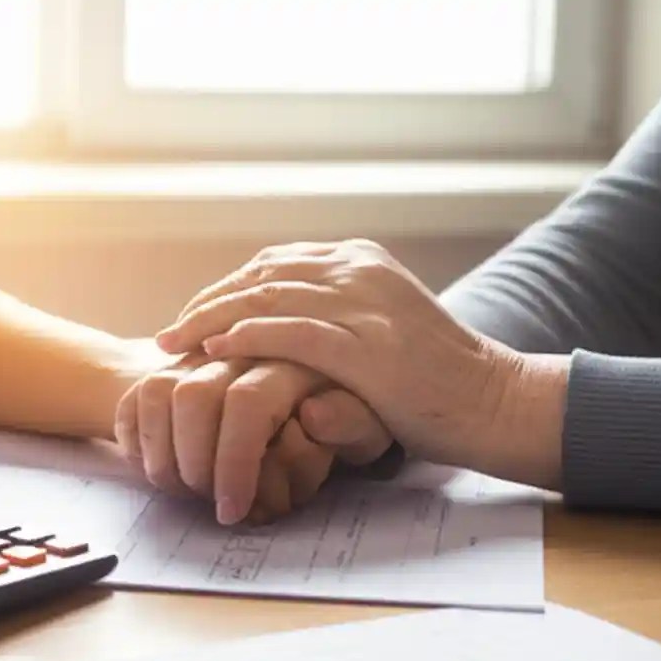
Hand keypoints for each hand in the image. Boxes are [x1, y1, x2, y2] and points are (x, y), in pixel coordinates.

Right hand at [114, 354, 391, 523]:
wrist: (332, 368)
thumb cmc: (351, 410)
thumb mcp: (370, 424)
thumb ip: (352, 425)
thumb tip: (314, 417)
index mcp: (297, 356)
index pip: (248, 403)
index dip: (235, 462)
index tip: (233, 510)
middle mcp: (246, 344)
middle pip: (193, 396)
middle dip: (194, 463)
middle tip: (206, 502)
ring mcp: (207, 350)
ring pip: (157, 390)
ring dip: (163, 451)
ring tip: (182, 488)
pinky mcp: (177, 362)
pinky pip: (138, 391)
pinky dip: (137, 432)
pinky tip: (158, 461)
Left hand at [154, 240, 566, 483]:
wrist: (490, 400)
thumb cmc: (431, 378)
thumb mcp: (379, 326)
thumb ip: (331, 314)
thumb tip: (270, 322)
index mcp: (360, 260)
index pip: (272, 263)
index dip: (224, 290)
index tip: (191, 317)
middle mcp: (359, 270)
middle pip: (260, 275)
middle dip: (207, 304)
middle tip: (170, 333)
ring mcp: (364, 304)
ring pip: (266, 297)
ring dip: (212, 320)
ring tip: (175, 344)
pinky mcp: (367, 344)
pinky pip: (291, 332)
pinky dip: (247, 337)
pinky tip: (214, 353)